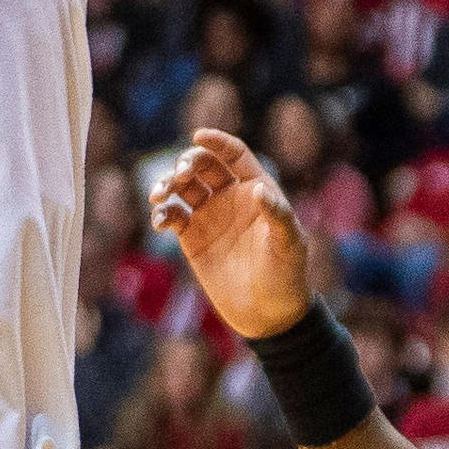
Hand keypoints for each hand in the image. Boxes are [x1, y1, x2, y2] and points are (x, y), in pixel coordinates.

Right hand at [151, 132, 316, 338]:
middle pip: (202, 166)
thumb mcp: (289, 244)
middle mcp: (231, 198)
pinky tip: (160, 221)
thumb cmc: (287, 275)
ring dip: (166, 184)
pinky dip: (162, 213)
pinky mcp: (192, 239)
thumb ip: (277, 215)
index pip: (234, 155)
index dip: (217, 142)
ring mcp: (209, 217)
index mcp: (257, 189)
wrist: (269, 313)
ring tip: (159, 195)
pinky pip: (171, 216)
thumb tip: (258, 190)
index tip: (197, 135)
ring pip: (182, 188)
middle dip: (187, 163)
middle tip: (180, 175)